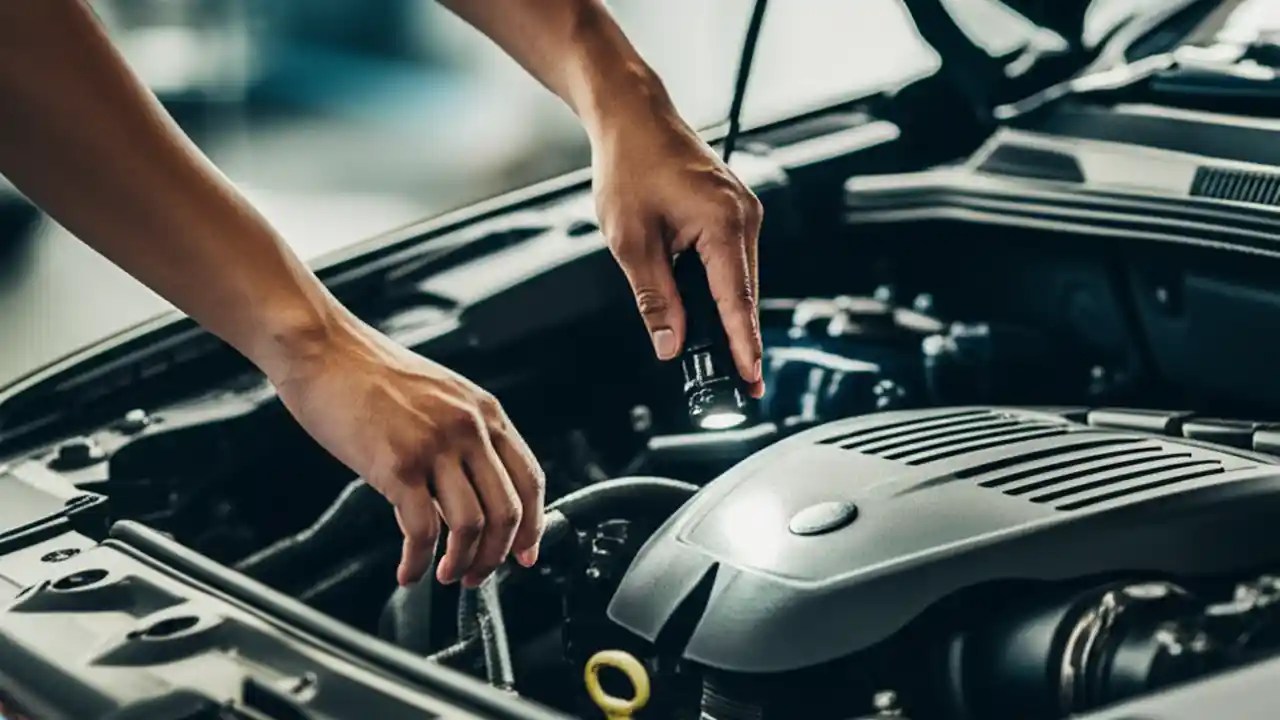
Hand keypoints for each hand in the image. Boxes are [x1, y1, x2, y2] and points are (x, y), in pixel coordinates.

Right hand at [265, 313, 544, 587]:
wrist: (320, 347)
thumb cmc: (368, 374)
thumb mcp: (436, 398)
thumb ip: (461, 443)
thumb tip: (467, 502)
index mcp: (485, 411)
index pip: (530, 479)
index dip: (533, 526)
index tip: (525, 555)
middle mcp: (469, 428)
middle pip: (508, 510)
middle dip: (498, 556)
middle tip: (479, 576)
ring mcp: (435, 445)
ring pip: (472, 525)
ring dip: (462, 563)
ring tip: (445, 575)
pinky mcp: (396, 464)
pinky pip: (422, 530)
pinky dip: (418, 561)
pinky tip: (408, 570)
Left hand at [591, 99, 764, 397]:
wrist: (632, 118)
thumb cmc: (629, 166)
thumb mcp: (631, 242)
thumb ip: (655, 298)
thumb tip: (670, 344)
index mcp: (723, 221)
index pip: (737, 299)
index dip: (743, 344)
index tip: (750, 377)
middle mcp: (744, 215)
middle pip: (745, 293)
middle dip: (740, 338)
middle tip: (739, 384)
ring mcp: (743, 212)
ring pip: (741, 279)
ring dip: (730, 314)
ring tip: (727, 357)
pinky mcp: (733, 211)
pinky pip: (734, 261)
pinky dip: (724, 288)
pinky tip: (713, 313)